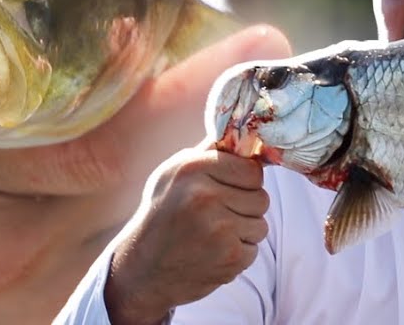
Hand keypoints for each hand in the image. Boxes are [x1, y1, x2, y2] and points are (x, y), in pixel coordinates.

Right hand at [104, 147, 269, 324]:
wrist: (142, 268)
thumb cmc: (161, 215)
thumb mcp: (172, 174)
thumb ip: (207, 153)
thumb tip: (243, 134)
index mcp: (193, 169)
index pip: (251, 169)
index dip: (246, 180)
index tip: (230, 189)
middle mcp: (206, 196)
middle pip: (261, 197)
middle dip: (246, 207)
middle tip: (219, 215)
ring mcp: (219, 228)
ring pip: (261, 225)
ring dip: (243, 232)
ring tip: (214, 234)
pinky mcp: (229, 257)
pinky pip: (253, 250)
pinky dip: (238, 254)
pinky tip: (213, 252)